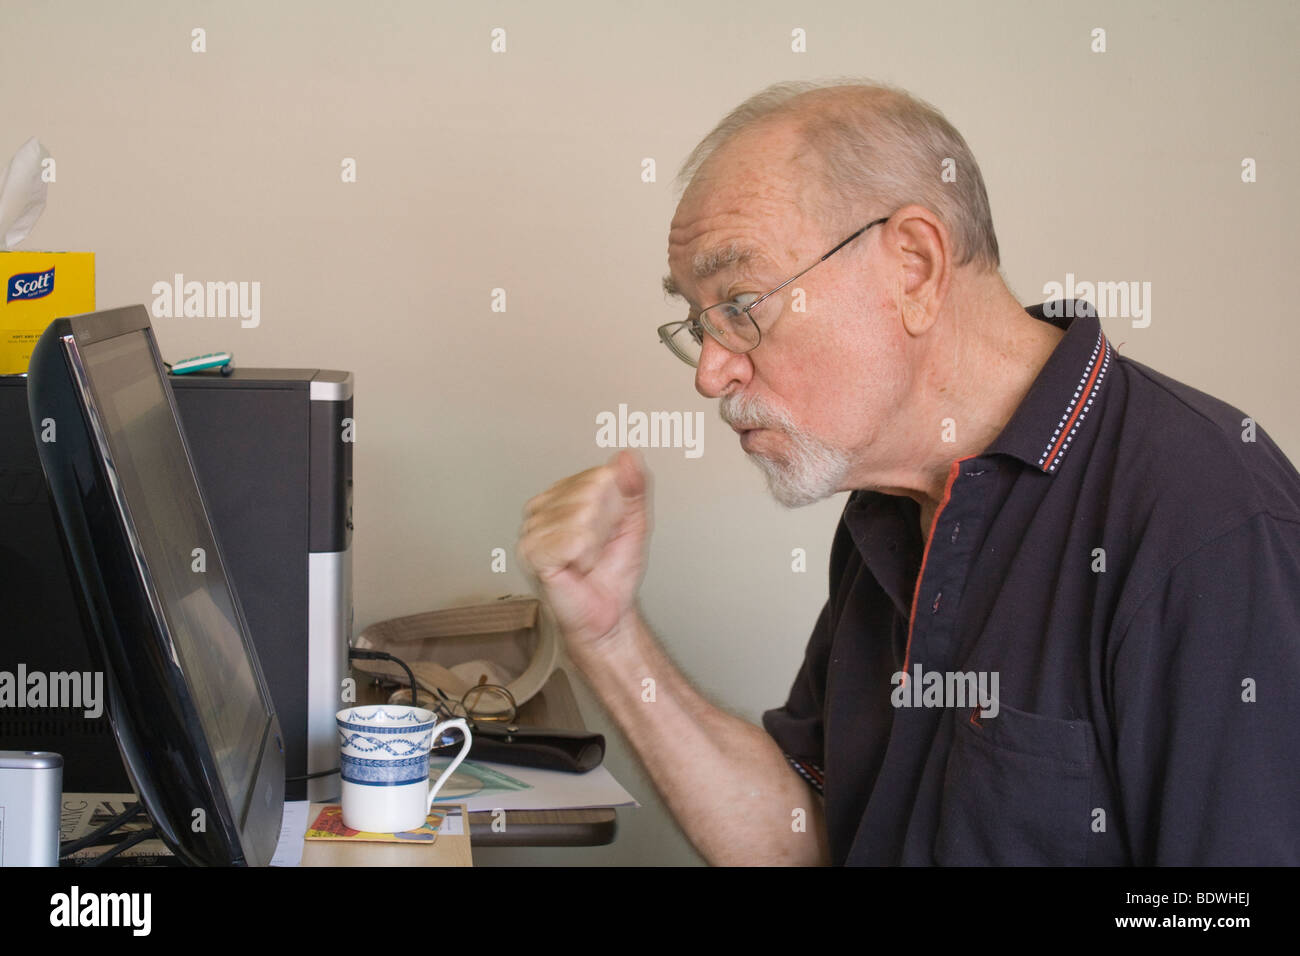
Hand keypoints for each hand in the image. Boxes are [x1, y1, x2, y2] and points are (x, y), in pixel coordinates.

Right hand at [517, 449, 650, 652]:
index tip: (611, 528)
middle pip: (589, 493)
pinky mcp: (532, 554)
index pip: (597, 476)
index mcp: (561, 496)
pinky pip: (572, 539)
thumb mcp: (634, 522)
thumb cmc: (614, 571)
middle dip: (606, 525)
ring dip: (595, 544)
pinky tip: (577, 565)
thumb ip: (633, 487)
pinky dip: (584, 556)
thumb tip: (628, 456)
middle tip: (599, 548)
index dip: (616, 505)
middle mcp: (542, 509)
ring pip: (581, 515)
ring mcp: (533, 531)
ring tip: (587, 558)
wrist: (607, 612)